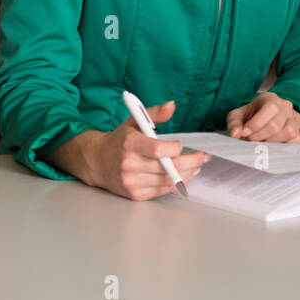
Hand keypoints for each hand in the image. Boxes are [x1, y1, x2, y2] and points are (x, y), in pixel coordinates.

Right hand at [84, 101, 211, 200]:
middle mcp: (129, 164)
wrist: (96, 161)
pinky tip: (184, 175)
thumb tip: (172, 105)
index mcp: (129, 144)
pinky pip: (161, 191)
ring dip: (187, 173)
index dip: (174, 148)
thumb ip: (154, 113)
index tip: (181, 145)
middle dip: (191, 162)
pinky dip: (176, 184)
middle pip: (167, 168)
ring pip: (167, 181)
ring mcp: (131, 182)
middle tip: (203, 156)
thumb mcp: (134, 121)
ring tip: (197, 166)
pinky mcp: (135, 194)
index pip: (157, 150)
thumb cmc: (119, 141)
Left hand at [226, 92, 299, 143]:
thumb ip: (234, 123)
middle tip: (252, 140)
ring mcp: (297, 119)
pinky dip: (291, 145)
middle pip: (276, 125)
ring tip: (264, 143)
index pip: (269, 108)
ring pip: (289, 132)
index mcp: (271, 98)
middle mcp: (286, 106)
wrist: (265, 119)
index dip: (256, 124)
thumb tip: (236, 134)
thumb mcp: (238, 116)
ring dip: (273, 143)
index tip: (245, 133)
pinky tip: (278, 147)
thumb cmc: (251, 117)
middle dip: (261, 136)